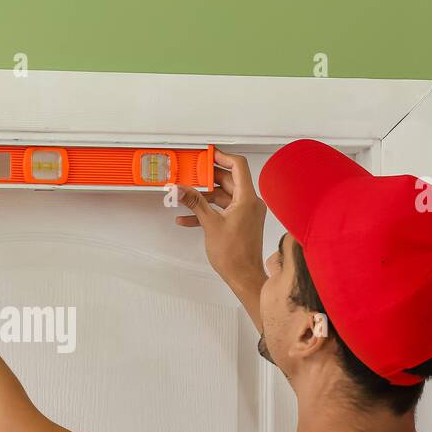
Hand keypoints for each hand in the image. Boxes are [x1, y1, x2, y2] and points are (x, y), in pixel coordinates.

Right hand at [173, 148, 267, 291]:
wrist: (243, 276)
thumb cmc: (235, 256)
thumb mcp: (210, 224)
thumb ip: (195, 202)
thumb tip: (182, 189)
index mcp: (247, 199)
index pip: (238, 166)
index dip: (222, 157)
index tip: (208, 155)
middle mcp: (250, 203)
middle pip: (228, 180)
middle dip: (208, 178)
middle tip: (192, 175)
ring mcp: (246, 213)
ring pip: (223, 196)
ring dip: (204, 196)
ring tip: (187, 196)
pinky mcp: (240, 222)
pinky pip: (222, 210)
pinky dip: (207, 211)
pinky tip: (189, 218)